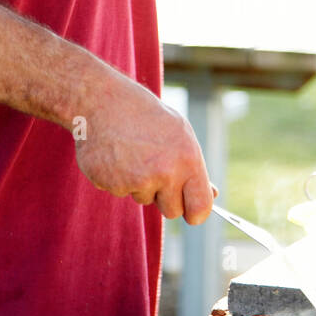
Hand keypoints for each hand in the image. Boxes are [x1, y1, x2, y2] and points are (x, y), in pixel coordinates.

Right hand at [73, 68, 214, 222]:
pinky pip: (121, 192)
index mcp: (187, 160)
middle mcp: (164, 173)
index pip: (200, 207)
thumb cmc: (146, 117)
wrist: (103, 101)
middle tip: (155, 170)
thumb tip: (212, 195)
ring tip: (133, 153)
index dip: (196, 213)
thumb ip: (194, 167)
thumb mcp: (179, 134)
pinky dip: (118, 179)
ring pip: (145, 200)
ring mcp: (136, 180)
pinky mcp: (112, 184)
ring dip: (140, 184)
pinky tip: (116, 155)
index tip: (192, 213)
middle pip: (172, 211)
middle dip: (166, 198)